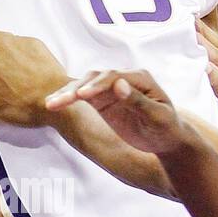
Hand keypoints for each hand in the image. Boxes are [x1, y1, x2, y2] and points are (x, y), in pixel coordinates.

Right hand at [46, 69, 195, 154]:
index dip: (97, 85)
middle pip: (95, 78)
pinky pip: (81, 96)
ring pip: (84, 84)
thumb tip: (119, 85)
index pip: (113, 77)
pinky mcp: (102, 100)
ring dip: (67, 93)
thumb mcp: (158, 117)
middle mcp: (122, 79)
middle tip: (60, 101)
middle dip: (76, 88)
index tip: (83, 95)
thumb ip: (139, 101)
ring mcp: (110, 89)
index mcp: (139, 78)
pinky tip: (53, 103)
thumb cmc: (166, 127)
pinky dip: (67, 99)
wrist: (165, 139)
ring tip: (51, 103)